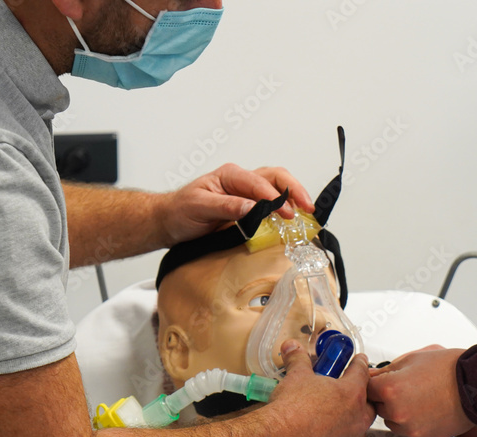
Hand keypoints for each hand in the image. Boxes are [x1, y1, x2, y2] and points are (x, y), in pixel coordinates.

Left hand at [158, 164, 314, 245]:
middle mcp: (241, 181)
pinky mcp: (249, 207)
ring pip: (277, 187)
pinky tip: (294, 217)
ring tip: (307, 211)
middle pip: (275, 177)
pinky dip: (286, 207)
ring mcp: (246, 194)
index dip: (274, 197)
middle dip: (293, 190)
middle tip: (306, 206)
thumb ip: (225, 206)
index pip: (259, 183)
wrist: (169, 221)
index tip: (285, 212)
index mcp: (229, 175)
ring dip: (293, 197)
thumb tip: (251, 207)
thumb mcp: (198, 207)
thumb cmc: (180, 211)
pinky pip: (272, 203)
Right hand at [263, 340, 375, 436]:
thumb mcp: (295, 376)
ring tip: (333, 416)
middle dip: (360, 397)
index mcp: (351, 393)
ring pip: (357, 427)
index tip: (360, 361)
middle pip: (367, 403)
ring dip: (349, 420)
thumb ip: (298, 360)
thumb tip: (292, 347)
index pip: (362, 373)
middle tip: (346, 392)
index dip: (359, 364)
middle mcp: (357, 417)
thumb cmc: (290, 409)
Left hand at [367, 345, 476, 436]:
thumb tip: (370, 376)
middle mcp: (397, 413)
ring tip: (422, 398)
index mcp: (390, 389)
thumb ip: (386, 370)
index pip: (367, 389)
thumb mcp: (412, 358)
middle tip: (410, 387)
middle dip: (388, 398)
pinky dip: (417, 423)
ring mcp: (411, 429)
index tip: (385, 379)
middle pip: (379, 407)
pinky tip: (431, 409)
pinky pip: (411, 431)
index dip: (377, 382)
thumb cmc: (449, 367)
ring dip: (400, 413)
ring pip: (393, 422)